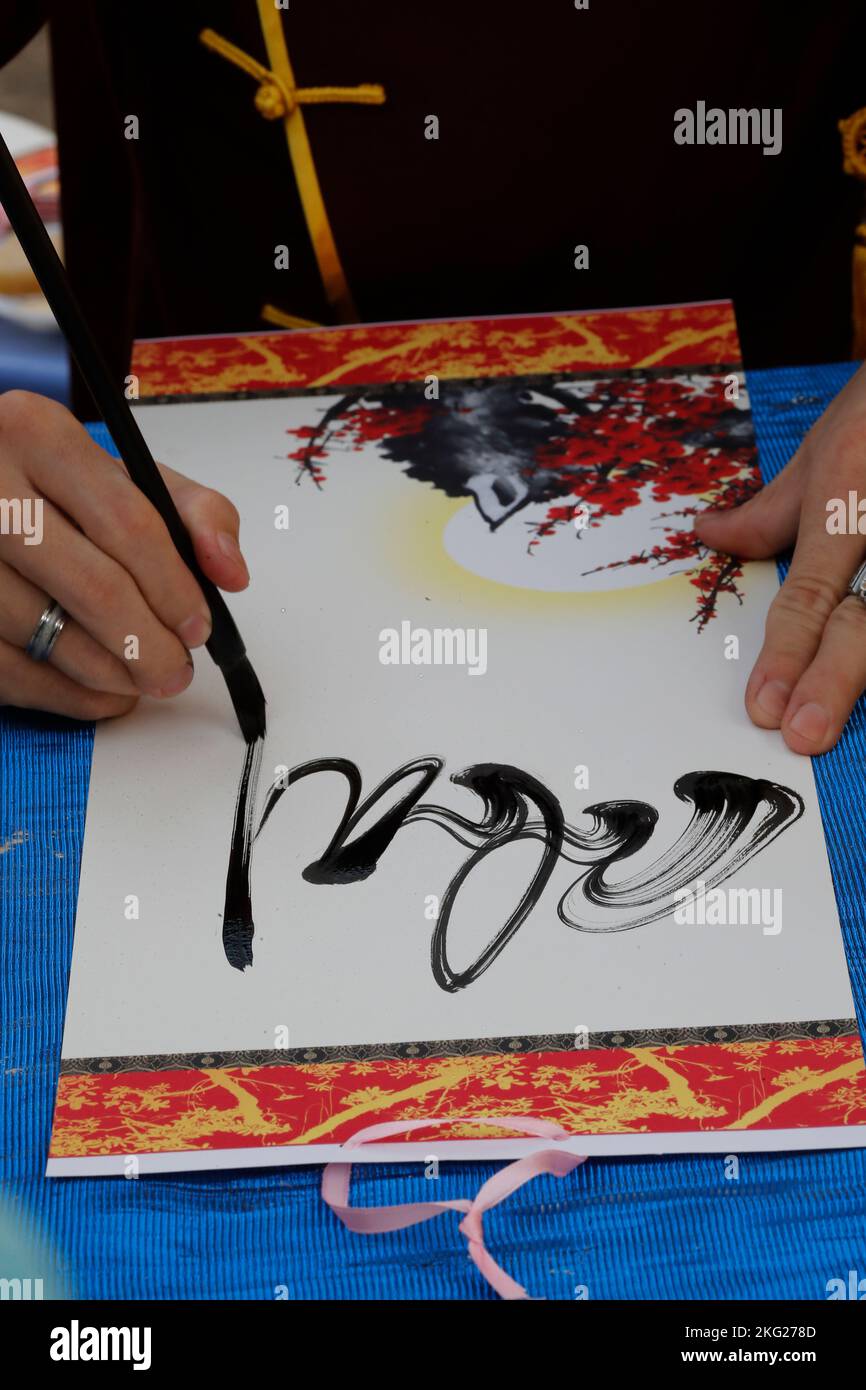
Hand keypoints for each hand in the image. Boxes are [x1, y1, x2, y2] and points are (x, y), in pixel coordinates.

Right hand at [0, 390, 248, 719]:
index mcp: (37, 434)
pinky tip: (104, 692)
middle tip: (176, 671)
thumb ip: (194, 513)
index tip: (198, 626)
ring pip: (49, 637)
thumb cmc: (55, 488)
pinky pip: (13, 672)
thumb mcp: (124, 475)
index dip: (173, 587)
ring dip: (113, 675)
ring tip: (142, 678)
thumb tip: (231, 573)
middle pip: (92, 587)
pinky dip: (69, 696)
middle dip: (150, 645)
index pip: (127, 522)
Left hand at [695, 363, 865, 755]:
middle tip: (804, 734)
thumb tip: (709, 534)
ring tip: (843, 730)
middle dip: (834, 682)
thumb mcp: (826, 446)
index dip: (787, 653)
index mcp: (847, 502)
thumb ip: (773, 509)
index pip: (810, 592)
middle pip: (865, 623)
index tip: (766, 705)